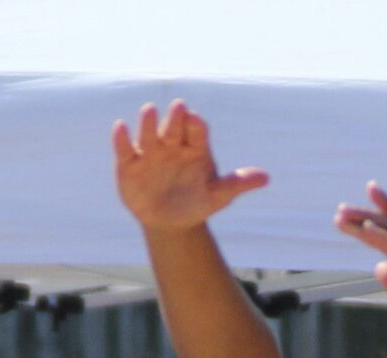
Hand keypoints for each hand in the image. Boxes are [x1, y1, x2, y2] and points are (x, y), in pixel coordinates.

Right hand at [113, 102, 267, 233]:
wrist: (171, 221)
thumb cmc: (197, 203)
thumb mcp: (218, 196)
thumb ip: (238, 183)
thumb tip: (266, 178)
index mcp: (194, 147)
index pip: (196, 131)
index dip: (196, 126)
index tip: (196, 121)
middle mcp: (171, 144)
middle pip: (173, 127)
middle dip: (175, 119)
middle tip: (179, 108)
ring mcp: (150, 152)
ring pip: (149, 133)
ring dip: (148, 122)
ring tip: (149, 111)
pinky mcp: (129, 163)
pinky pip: (124, 149)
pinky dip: (121, 138)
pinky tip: (120, 128)